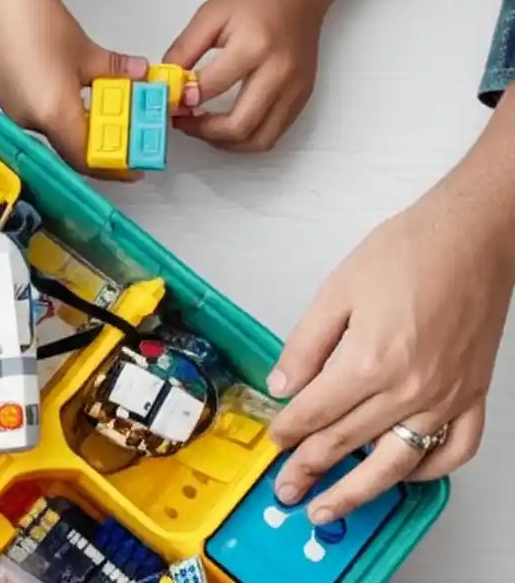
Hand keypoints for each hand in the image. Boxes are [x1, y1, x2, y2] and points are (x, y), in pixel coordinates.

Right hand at [0, 0, 147, 179]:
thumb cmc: (38, 21)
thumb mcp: (87, 51)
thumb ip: (117, 71)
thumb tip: (139, 76)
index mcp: (53, 113)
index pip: (86, 158)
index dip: (114, 168)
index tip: (133, 169)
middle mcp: (29, 121)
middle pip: (70, 150)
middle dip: (99, 150)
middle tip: (123, 142)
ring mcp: (14, 113)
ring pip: (53, 135)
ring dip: (79, 133)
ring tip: (102, 118)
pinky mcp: (6, 102)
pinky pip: (37, 121)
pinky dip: (60, 119)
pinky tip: (73, 102)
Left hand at [165, 0, 369, 151]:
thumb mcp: (210, 14)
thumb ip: (184, 50)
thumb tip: (167, 84)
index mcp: (254, 46)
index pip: (209, 89)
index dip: (182, 101)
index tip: (168, 101)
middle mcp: (279, 72)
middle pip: (239, 126)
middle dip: (203, 132)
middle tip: (184, 122)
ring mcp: (295, 88)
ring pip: (260, 140)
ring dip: (226, 143)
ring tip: (204, 127)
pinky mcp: (303, 95)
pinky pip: (274, 132)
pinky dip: (248, 137)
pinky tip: (228, 123)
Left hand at [266, 93, 514, 523]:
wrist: (471, 237)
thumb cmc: (408, 253)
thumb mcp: (336, 292)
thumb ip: (304, 346)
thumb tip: (281, 386)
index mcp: (370, 362)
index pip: (314, 412)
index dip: (287, 430)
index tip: (274, 440)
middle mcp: (410, 389)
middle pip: (347, 443)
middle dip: (310, 470)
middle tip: (287, 490)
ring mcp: (446, 397)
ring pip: (396, 462)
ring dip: (359, 491)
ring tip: (331, 508)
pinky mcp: (472, 395)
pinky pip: (453, 451)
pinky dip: (427, 470)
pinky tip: (402, 474)